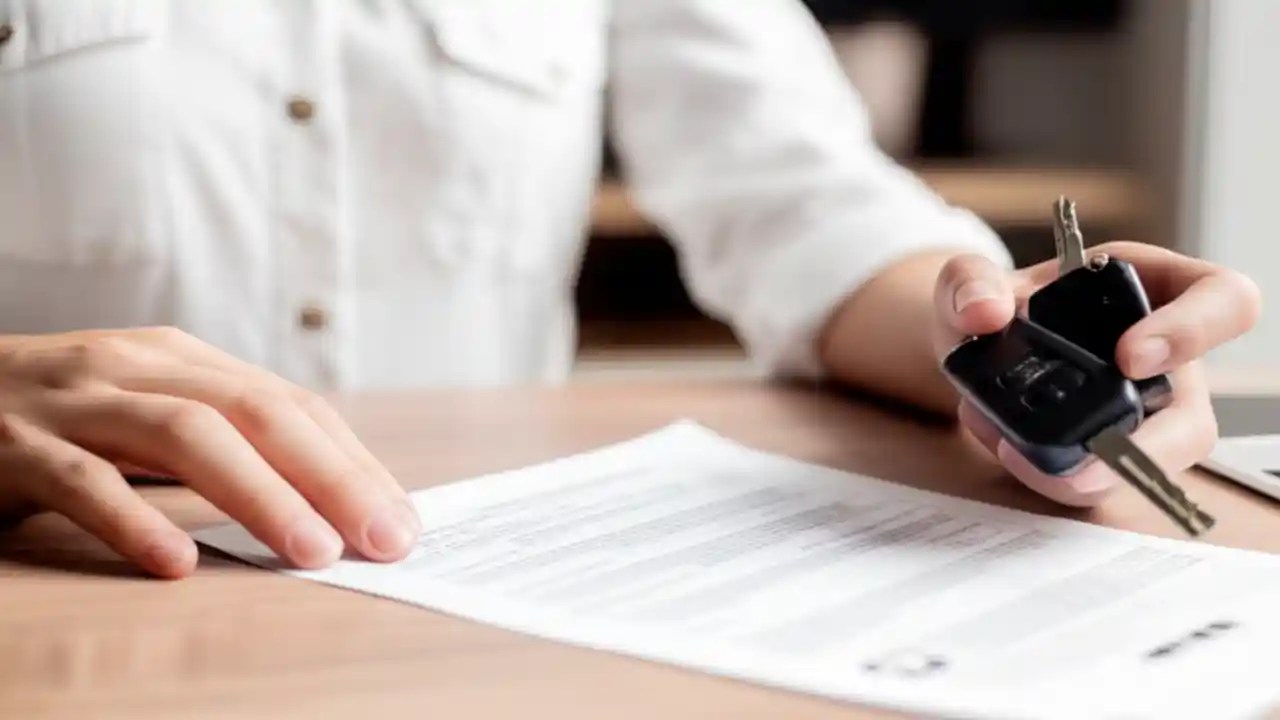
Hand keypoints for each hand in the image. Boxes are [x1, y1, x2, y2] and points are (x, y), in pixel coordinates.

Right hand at [0, 327, 419, 577]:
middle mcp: (136, 368)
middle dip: (332, 476)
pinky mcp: (11, 447)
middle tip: (382, 538)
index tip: (399, 520)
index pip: (290, 405)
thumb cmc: (59, 418)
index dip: (352, 462)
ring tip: (312, 550)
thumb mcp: (147, 412)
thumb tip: (325, 502)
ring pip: (185, 436)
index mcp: (181, 360)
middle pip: (256, 413)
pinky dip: (133, 521)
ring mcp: (74, 403)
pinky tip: (176, 563)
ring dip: (259, 495)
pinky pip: (81, 481)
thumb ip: (224, 443)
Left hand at [933, 242, 1261, 505]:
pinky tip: (1003, 448)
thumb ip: (970, 282)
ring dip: (1082, 474)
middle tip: (1076, 466)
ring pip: (1149, 468)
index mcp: (1154, 290)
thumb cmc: (998, 302)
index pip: (1224, 300)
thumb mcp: (973, 280)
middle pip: (1194, 419)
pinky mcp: (1109, 454)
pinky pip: (1099, 483)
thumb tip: (984, 313)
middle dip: (1140, 452)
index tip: (1131, 357)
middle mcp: (1163, 360)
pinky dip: (1048, 477)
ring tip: (1008, 448)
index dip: (1193, 331)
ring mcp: (1142, 414)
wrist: (970, 346)